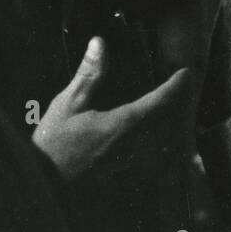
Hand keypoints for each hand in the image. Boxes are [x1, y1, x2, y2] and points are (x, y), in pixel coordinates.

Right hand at [33, 37, 201, 180]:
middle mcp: (136, 146)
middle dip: (182, 104)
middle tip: (186, 89)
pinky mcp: (128, 178)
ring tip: (178, 112)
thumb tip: (99, 43)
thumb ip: (88, 75)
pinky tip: (162, 143)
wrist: (44, 188)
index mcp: (124, 124)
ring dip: (177, 127)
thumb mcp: (67, 105)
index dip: (176, 85)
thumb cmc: (53, 145)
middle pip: (172, 123)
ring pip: (169, 145)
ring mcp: (134, 165)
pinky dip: (166, 149)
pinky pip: (157, 163)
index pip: (160, 101)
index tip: (185, 73)